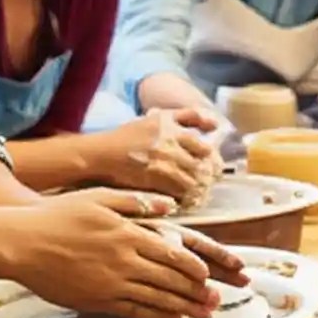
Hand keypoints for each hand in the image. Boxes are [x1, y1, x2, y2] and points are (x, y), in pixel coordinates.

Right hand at [2, 188, 229, 317]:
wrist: (22, 242)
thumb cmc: (59, 216)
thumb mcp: (99, 197)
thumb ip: (137, 201)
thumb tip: (170, 206)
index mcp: (127, 233)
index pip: (171, 252)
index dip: (193, 266)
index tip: (208, 273)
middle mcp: (123, 260)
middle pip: (169, 278)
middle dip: (196, 290)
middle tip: (216, 299)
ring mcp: (110, 283)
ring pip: (156, 298)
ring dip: (183, 306)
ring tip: (203, 313)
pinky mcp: (96, 300)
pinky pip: (133, 310)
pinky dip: (156, 315)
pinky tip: (172, 317)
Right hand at [82, 108, 217, 198]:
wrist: (101, 154)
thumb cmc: (130, 135)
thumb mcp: (160, 117)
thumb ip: (189, 116)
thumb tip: (216, 124)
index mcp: (172, 127)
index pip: (205, 148)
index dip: (213, 161)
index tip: (214, 168)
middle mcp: (168, 143)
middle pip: (201, 165)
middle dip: (208, 178)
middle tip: (209, 185)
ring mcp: (161, 161)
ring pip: (192, 180)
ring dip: (199, 190)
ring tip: (199, 195)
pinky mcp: (152, 178)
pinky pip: (177, 192)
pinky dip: (184, 198)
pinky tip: (184, 201)